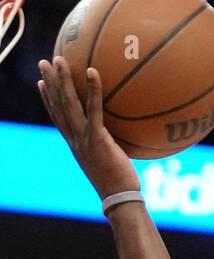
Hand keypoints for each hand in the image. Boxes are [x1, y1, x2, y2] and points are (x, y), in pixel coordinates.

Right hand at [37, 56, 139, 200]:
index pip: (59, 119)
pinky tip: (92, 71)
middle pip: (58, 106)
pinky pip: (94, 110)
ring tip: (59, 59)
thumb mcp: (111, 164)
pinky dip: (93, 90)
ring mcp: (84, 139)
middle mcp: (75, 140)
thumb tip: (125, 138)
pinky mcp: (97, 139)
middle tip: (44, 62)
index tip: (43, 84)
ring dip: (62, 80)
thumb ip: (111, 148)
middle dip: (50, 83)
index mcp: (76, 145)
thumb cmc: (121, 185)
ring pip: (69, 104)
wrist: (120, 199)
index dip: (49, 100)